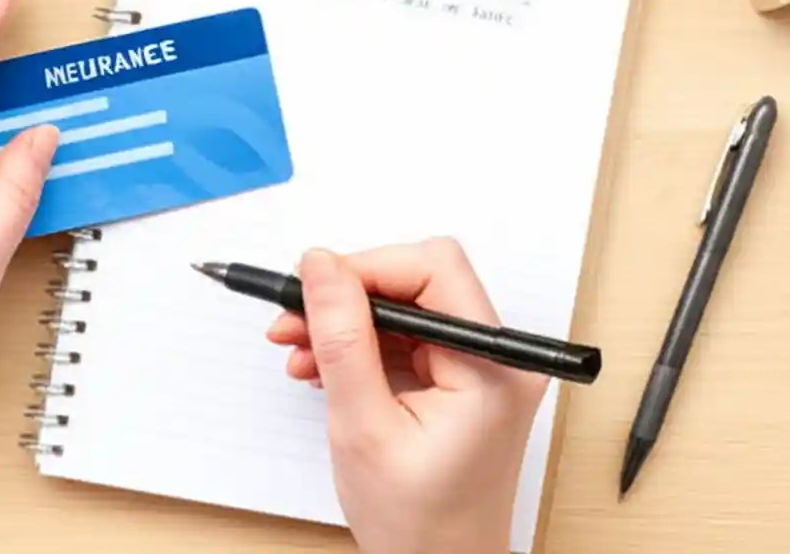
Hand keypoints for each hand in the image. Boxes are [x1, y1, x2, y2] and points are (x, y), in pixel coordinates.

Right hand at [268, 242, 547, 553]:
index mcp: (492, 367)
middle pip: (417, 282)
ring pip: (405, 309)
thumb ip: (342, 338)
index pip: (434, 269)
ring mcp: (480, 370)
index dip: (367, 268)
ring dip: (346, 323)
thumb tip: (320, 266)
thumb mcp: (363, 426)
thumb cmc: (416, 524)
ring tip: (298, 351)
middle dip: (348, 296)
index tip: (311, 286)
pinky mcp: (460, 382)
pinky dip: (360, 347)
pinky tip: (322, 368)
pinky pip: (406, 340)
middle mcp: (497, 359)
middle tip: (292, 319)